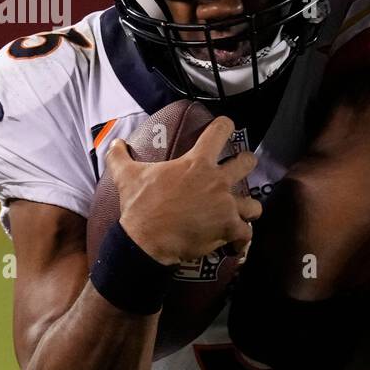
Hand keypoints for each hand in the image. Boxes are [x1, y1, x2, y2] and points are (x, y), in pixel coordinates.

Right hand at [107, 116, 261, 264]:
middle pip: (247, 163)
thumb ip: (120, 156)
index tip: (227, 127)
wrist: (146, 240)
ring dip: (248, 209)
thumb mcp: (126, 176)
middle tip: (241, 170)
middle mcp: (217, 181)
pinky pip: (246, 234)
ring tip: (242, 214)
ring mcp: (226, 205)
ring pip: (254, 204)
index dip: (225, 126)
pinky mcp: (229, 228)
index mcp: (197, 163)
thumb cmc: (139, 206)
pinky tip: (234, 243)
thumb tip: (115, 142)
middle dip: (246, 165)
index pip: (220, 131)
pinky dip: (241, 239)